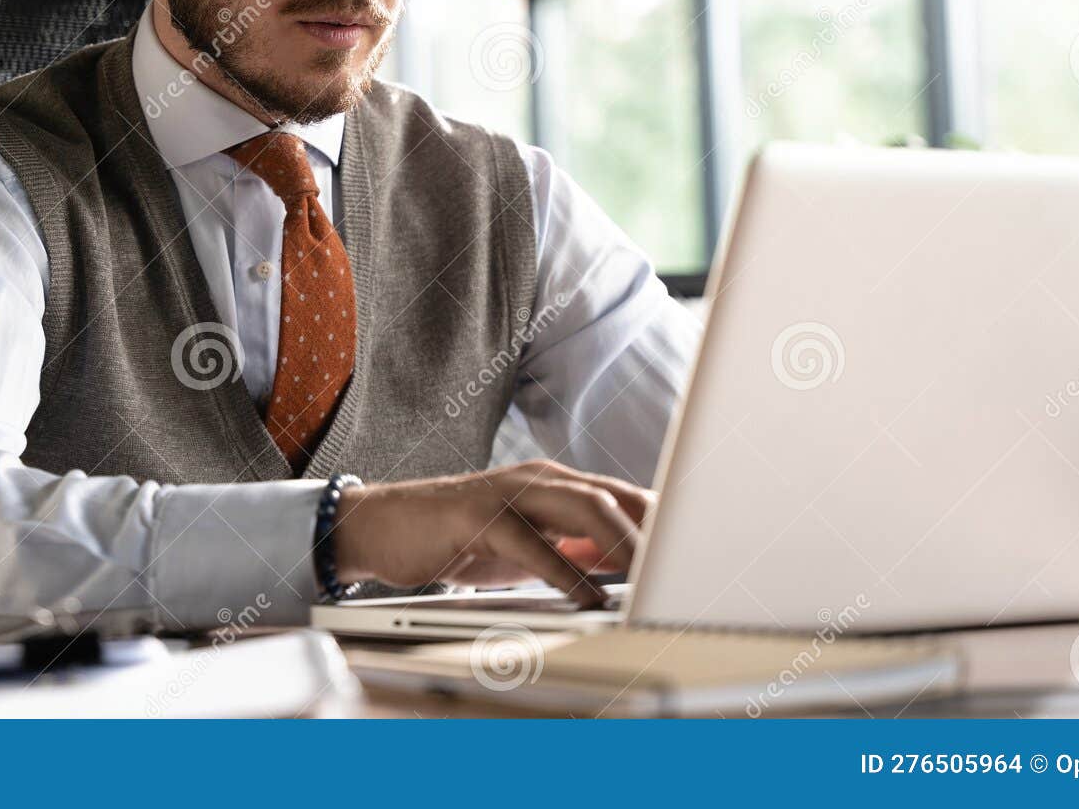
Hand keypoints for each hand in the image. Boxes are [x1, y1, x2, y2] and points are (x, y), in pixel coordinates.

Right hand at [331, 459, 653, 607]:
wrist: (381, 526)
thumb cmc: (456, 538)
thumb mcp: (524, 547)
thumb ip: (571, 551)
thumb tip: (626, 573)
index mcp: (552, 484)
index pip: (622, 496)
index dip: (661, 522)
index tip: (697, 551)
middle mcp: (536, 479)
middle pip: (612, 496)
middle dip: (654, 531)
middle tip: (684, 567)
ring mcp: (507, 494)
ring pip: (583, 507)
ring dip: (622, 543)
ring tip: (649, 578)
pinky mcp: (477, 517)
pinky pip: (533, 543)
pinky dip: (566, 572)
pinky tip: (586, 598)